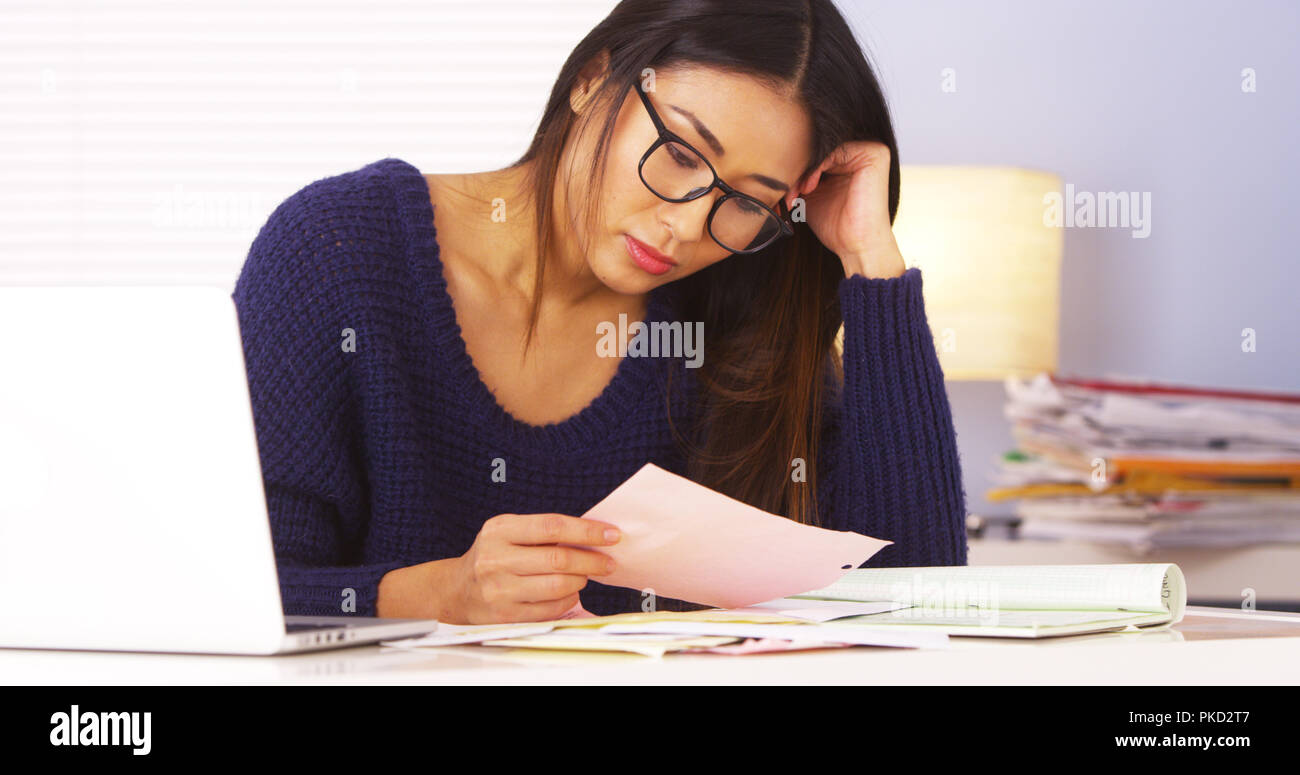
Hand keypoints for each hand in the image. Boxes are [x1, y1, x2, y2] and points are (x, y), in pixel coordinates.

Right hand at [445, 513, 619, 623]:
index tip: (611, 535)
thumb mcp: (507, 533)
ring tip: (584, 576)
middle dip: (592, 560)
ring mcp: (499, 589)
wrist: (457, 590)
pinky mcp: (505, 615)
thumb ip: (542, 532)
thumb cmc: (493, 556)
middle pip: (558, 559)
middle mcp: (496, 559)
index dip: (586, 531)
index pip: (551, 526)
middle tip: (608, 562)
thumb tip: (592, 536)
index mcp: (499, 530)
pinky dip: (568, 600)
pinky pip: (550, 609)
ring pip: (557, 586)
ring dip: (580, 581)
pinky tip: (570, 594)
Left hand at [788, 140, 904, 278]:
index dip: (794, 169)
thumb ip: (799, 175)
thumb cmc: (836, 225)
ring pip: (823, 149)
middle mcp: (861, 150)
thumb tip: (776, 161)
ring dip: (803, 172)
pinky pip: (834, 151)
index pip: (814, 152)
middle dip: (796, 171)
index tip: (780, 192)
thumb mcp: (810, 194)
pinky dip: (815, 168)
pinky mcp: (873, 153)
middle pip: (818, 149)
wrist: (857, 246)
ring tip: (796, 194)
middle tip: (785, 194)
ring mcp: (870, 149)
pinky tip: (809, 188)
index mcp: (850, 158)